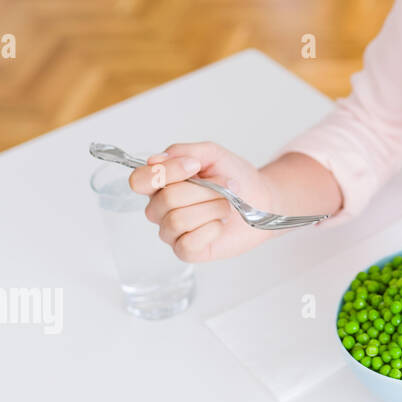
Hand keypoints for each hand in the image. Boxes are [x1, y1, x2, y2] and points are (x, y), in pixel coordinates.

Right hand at [128, 141, 278, 261]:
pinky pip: (188, 243)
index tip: (195, 166)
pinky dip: (211, 230)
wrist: (261, 199)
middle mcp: (160, 208)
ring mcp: (171, 231)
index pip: (139, 180)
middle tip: (225, 188)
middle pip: (166, 199)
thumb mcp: (212, 154)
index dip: (165, 173)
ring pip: (178, 220)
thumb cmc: (234, 177)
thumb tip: (157, 159)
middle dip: (205, 191)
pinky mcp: (186, 250)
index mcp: (161, 183)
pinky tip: (219, 224)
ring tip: (225, 206)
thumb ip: (184, 151)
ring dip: (212, 209)